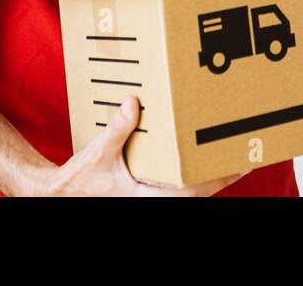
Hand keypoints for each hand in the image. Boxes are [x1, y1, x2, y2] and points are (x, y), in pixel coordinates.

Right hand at [31, 96, 249, 195]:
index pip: (194, 192)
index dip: (219, 178)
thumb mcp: (98, 154)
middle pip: (199, 190)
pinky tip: (196, 157)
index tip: (242, 163)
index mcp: (146, 197)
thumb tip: (133, 104)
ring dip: (208, 173)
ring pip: (189, 189)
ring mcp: (151, 197)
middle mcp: (154, 199)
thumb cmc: (77, 181)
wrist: (57, 196)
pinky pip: (174, 184)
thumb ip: (116, 129)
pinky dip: (188, 172)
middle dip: (222, 172)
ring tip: (228, 152)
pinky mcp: (146, 192)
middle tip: (245, 152)